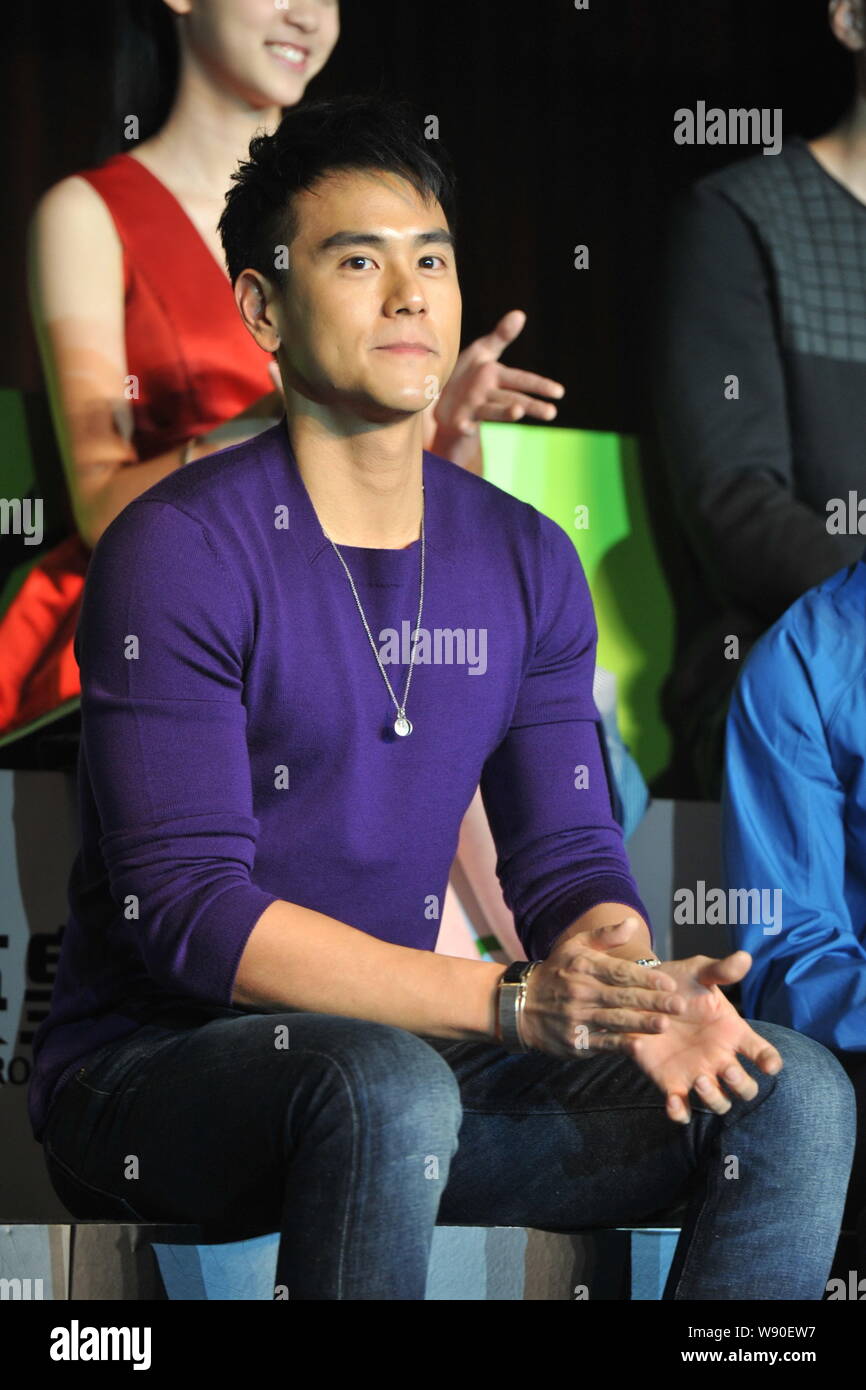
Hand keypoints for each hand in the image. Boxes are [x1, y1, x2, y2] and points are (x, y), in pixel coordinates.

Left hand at [426, 309, 563, 467]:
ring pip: (492, 410)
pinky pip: (462, 425)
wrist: (443, 403)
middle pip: (513, 399)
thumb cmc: (467, 376)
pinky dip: (465, 427)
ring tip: (518, 413)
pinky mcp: (458, 422)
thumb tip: (520, 313)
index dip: (540, 385)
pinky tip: (466, 427)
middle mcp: (488, 394)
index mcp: (496, 377)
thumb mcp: (482, 352)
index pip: (521, 379)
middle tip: (552, 413)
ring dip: (505, 412)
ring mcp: (473, 409)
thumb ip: (501, 336)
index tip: (559, 392)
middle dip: (532, 405)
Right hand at [518, 918, 686, 1059]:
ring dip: (641, 1023)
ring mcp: (576, 1017)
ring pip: (615, 1020)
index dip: (646, 977)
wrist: (521, 1004)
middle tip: (679, 1004)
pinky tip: (639, 1045)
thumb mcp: (575, 946)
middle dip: (653, 1001)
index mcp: (584, 966)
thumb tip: (632, 923)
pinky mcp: (574, 1040)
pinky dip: (620, 1044)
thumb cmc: (556, 972)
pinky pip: (601, 1042)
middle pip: (622, 996)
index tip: (669, 983)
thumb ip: (605, 937)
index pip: (620, 971)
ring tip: (665, 1024)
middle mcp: (580, 991)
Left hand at [610, 952, 782, 1124]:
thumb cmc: (678, 982)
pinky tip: (673, 1103)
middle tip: (727, 1069)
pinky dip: (679, 1113)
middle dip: (742, 1084)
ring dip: (714, 1098)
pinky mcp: (671, 1083)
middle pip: (745, 1086)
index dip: (770, 1060)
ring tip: (700, 1080)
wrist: (640, 992)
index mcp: (732, 1032)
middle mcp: (719, 1058)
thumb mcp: (698, 972)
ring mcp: (697, 1073)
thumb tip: (745, 957)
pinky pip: (681, 1109)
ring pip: (719, 1101)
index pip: (762, 1052)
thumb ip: (721, 969)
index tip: (770, 1064)